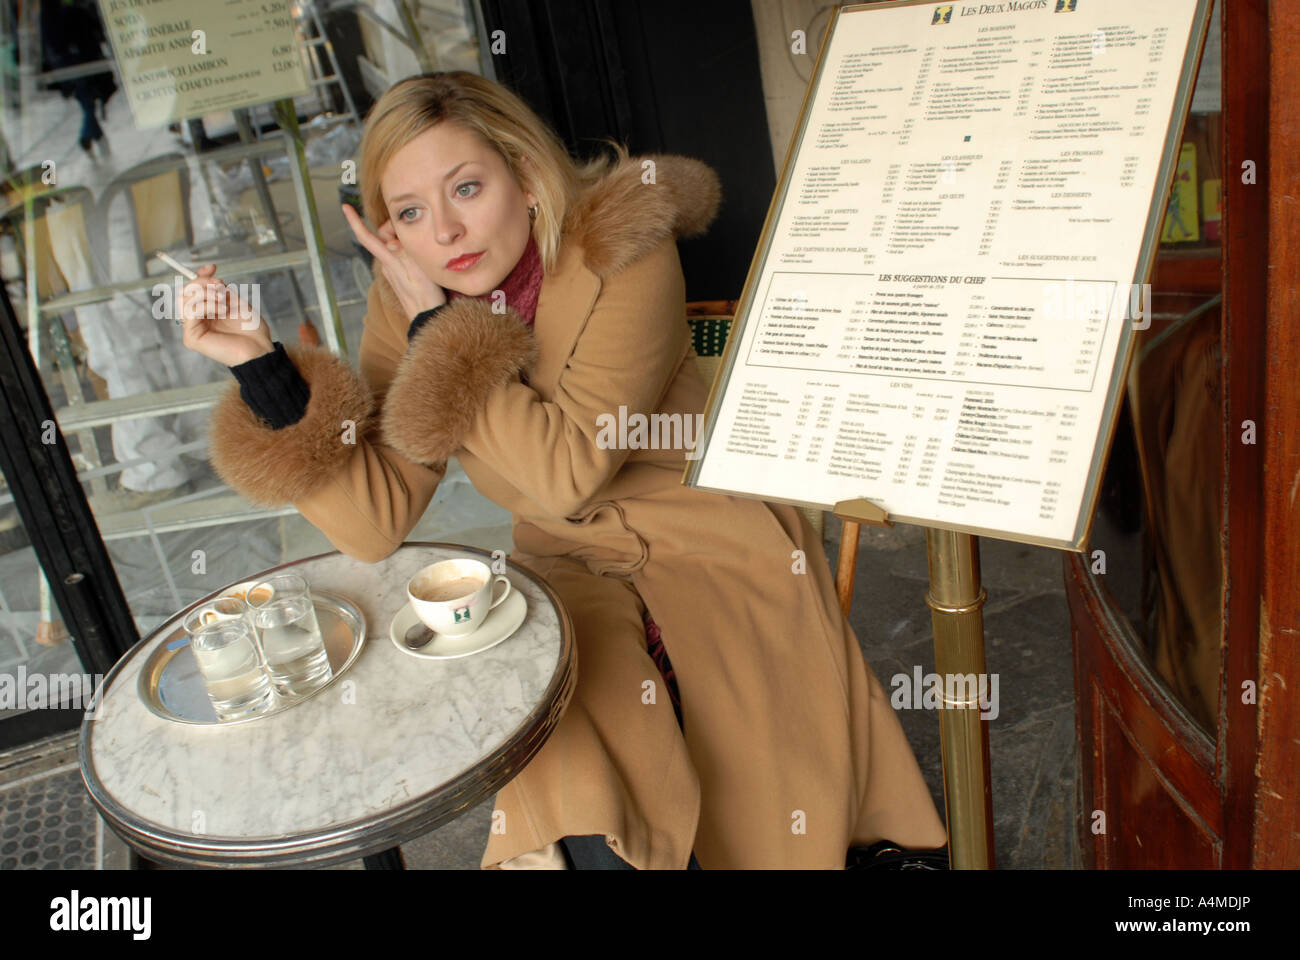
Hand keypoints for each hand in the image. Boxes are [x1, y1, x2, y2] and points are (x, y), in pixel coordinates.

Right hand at [178, 265, 273, 366]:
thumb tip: (208, 273)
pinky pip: (190, 312)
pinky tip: (221, 310)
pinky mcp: (191, 338)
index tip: (213, 267)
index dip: (200, 275)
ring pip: (185, 300)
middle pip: (184, 292)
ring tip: (224, 302)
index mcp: (205, 312)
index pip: (191, 289)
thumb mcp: (235, 301)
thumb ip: (219, 289)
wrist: (259, 348)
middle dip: (202, 283)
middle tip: (221, 285)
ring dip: (207, 295)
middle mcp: (196, 320)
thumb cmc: (251, 329)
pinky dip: (207, 305)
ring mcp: (192, 329)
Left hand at [342, 203, 446, 322]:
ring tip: (420, 244)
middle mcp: (387, 264)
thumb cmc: (425, 297)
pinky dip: (407, 249)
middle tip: (413, 230)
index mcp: (389, 260)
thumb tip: (391, 240)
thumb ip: (403, 253)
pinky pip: (399, 255)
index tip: (345, 207)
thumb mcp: (417, 272)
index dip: (355, 221)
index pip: (367, 237)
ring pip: (393, 244)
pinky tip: (420, 255)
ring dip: (403, 238)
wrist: (428, 319)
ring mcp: (393, 270)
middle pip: (383, 236)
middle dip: (393, 227)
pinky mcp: (400, 276)